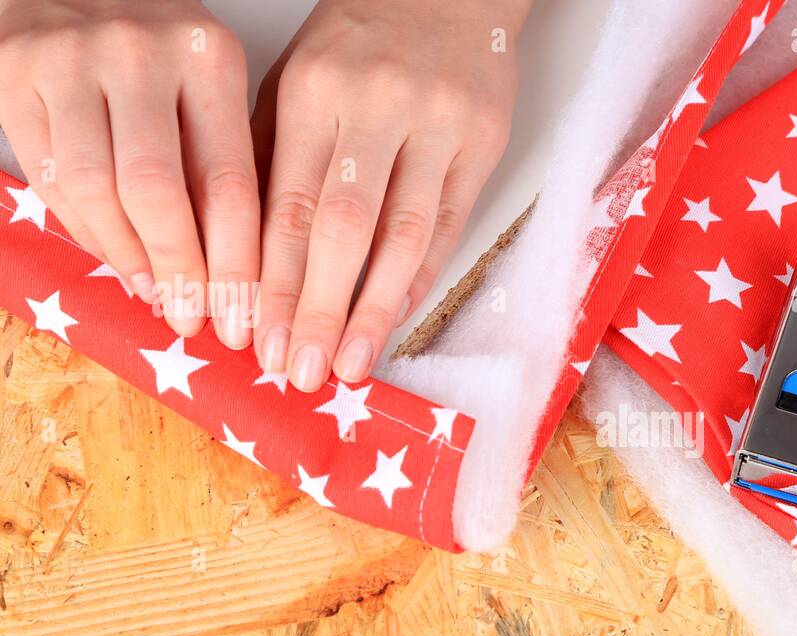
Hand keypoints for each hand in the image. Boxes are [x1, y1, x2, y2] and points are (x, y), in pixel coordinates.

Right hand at [0, 0, 259, 343]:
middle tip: (195, 321)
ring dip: (129, 259)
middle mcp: (138, 52)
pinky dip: (88, 232)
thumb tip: (240, 275)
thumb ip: (224, 159)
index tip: (245, 316)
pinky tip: (118, 259)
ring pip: (97, 192)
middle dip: (180, 271)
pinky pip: (53, 178)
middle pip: (158, 193)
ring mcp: (69, 60)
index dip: (237, 263)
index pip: (229, 182)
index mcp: (207, 57)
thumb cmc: (161, 47)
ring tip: (157, 296)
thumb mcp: (211, 83)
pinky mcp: (15, 74)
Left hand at [252, 0, 528, 390]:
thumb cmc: (359, 40)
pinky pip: (447, 225)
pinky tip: (396, 319)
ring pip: (402, 235)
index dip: (275, 283)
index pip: (289, 205)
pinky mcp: (482, 144)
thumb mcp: (294, 79)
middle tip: (302, 371)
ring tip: (352, 365)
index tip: (260, 340)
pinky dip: (420, 277)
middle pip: (343, 229)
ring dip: (375, 309)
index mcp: (313, 91)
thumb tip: (249, 260)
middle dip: (320, 309)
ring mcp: (437, 127)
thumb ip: (271, 158)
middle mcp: (376, 108)